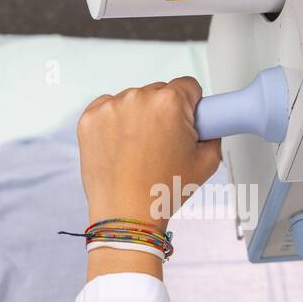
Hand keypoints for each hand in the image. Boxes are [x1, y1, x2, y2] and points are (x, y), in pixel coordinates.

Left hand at [76, 77, 221, 279]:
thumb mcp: (207, 163)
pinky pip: (108, 109)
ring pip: (133, 101)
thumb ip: (213, 134)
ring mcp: (110, 107)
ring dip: (138, 117)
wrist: (126, 215)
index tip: (186, 120)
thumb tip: (208, 125)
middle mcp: (139, 98)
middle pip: (159, 92)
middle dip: (163, 113)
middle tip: (162, 144)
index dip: (191, 105)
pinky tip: (120, 148)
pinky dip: (114, 124)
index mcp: (170, 103)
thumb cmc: (162, 192)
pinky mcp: (89, 118)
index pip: (188, 85)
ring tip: (139, 151)